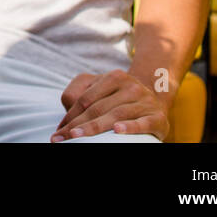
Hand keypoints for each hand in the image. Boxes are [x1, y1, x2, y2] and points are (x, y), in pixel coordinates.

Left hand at [51, 70, 169, 141]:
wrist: (156, 97)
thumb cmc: (118, 96)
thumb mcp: (99, 86)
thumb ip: (81, 92)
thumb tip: (68, 111)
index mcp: (114, 77)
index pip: (86, 99)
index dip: (70, 115)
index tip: (58, 131)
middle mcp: (131, 87)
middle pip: (98, 108)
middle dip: (77, 125)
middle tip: (62, 138)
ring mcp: (145, 102)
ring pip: (116, 115)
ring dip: (95, 127)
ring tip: (78, 137)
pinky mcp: (158, 117)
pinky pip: (143, 123)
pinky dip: (130, 127)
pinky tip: (117, 131)